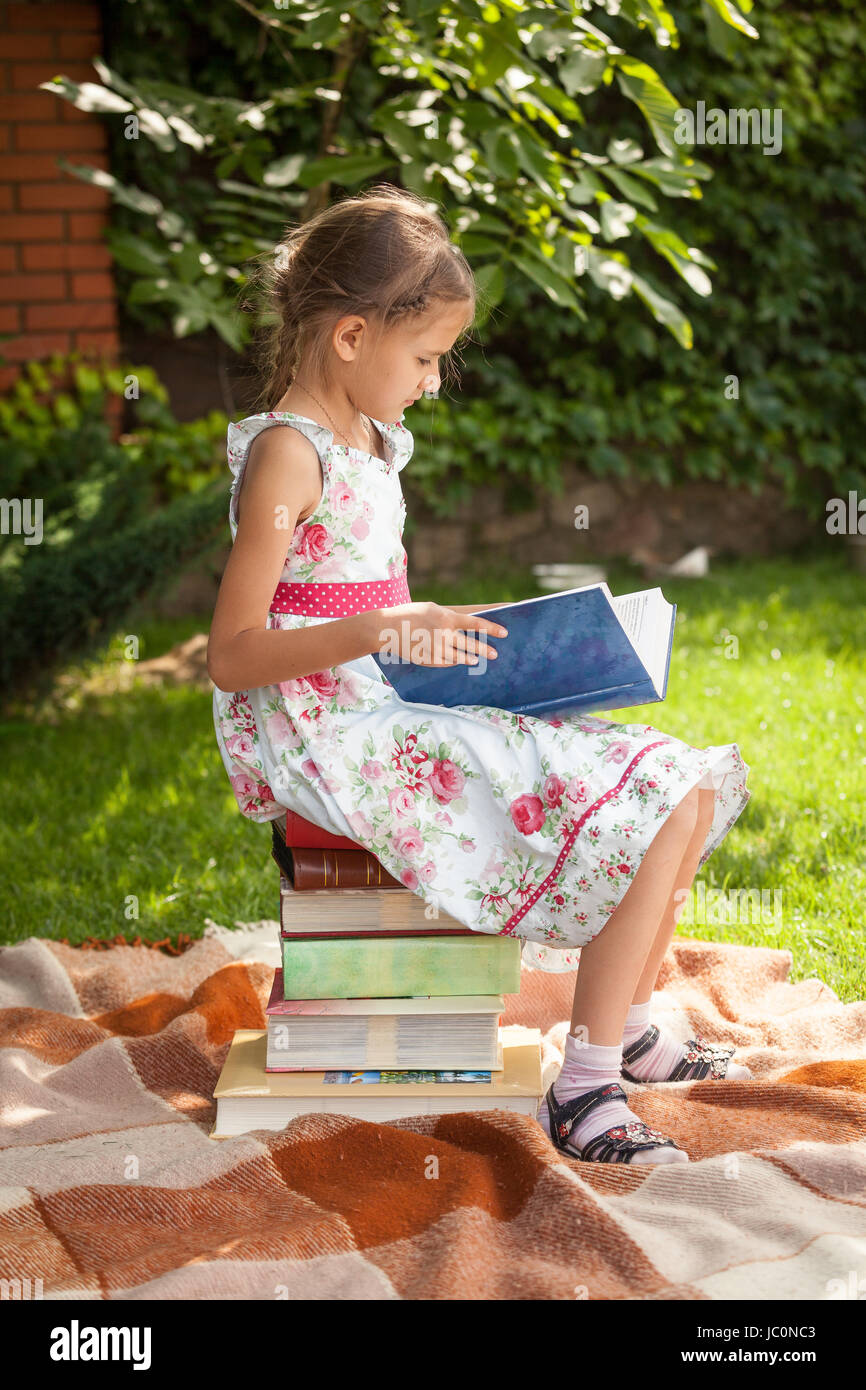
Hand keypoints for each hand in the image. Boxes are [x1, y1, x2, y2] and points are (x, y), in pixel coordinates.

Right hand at [373, 601, 507, 667]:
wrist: (386, 628)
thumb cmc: (410, 614)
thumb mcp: (432, 609)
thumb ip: (450, 617)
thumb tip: (467, 625)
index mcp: (447, 618)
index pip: (476, 623)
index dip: (492, 628)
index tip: (504, 632)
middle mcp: (444, 634)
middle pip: (472, 645)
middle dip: (486, 650)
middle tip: (495, 653)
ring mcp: (437, 649)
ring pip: (460, 658)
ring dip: (470, 658)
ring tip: (476, 660)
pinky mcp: (429, 660)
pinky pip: (446, 662)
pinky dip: (452, 661)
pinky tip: (456, 660)